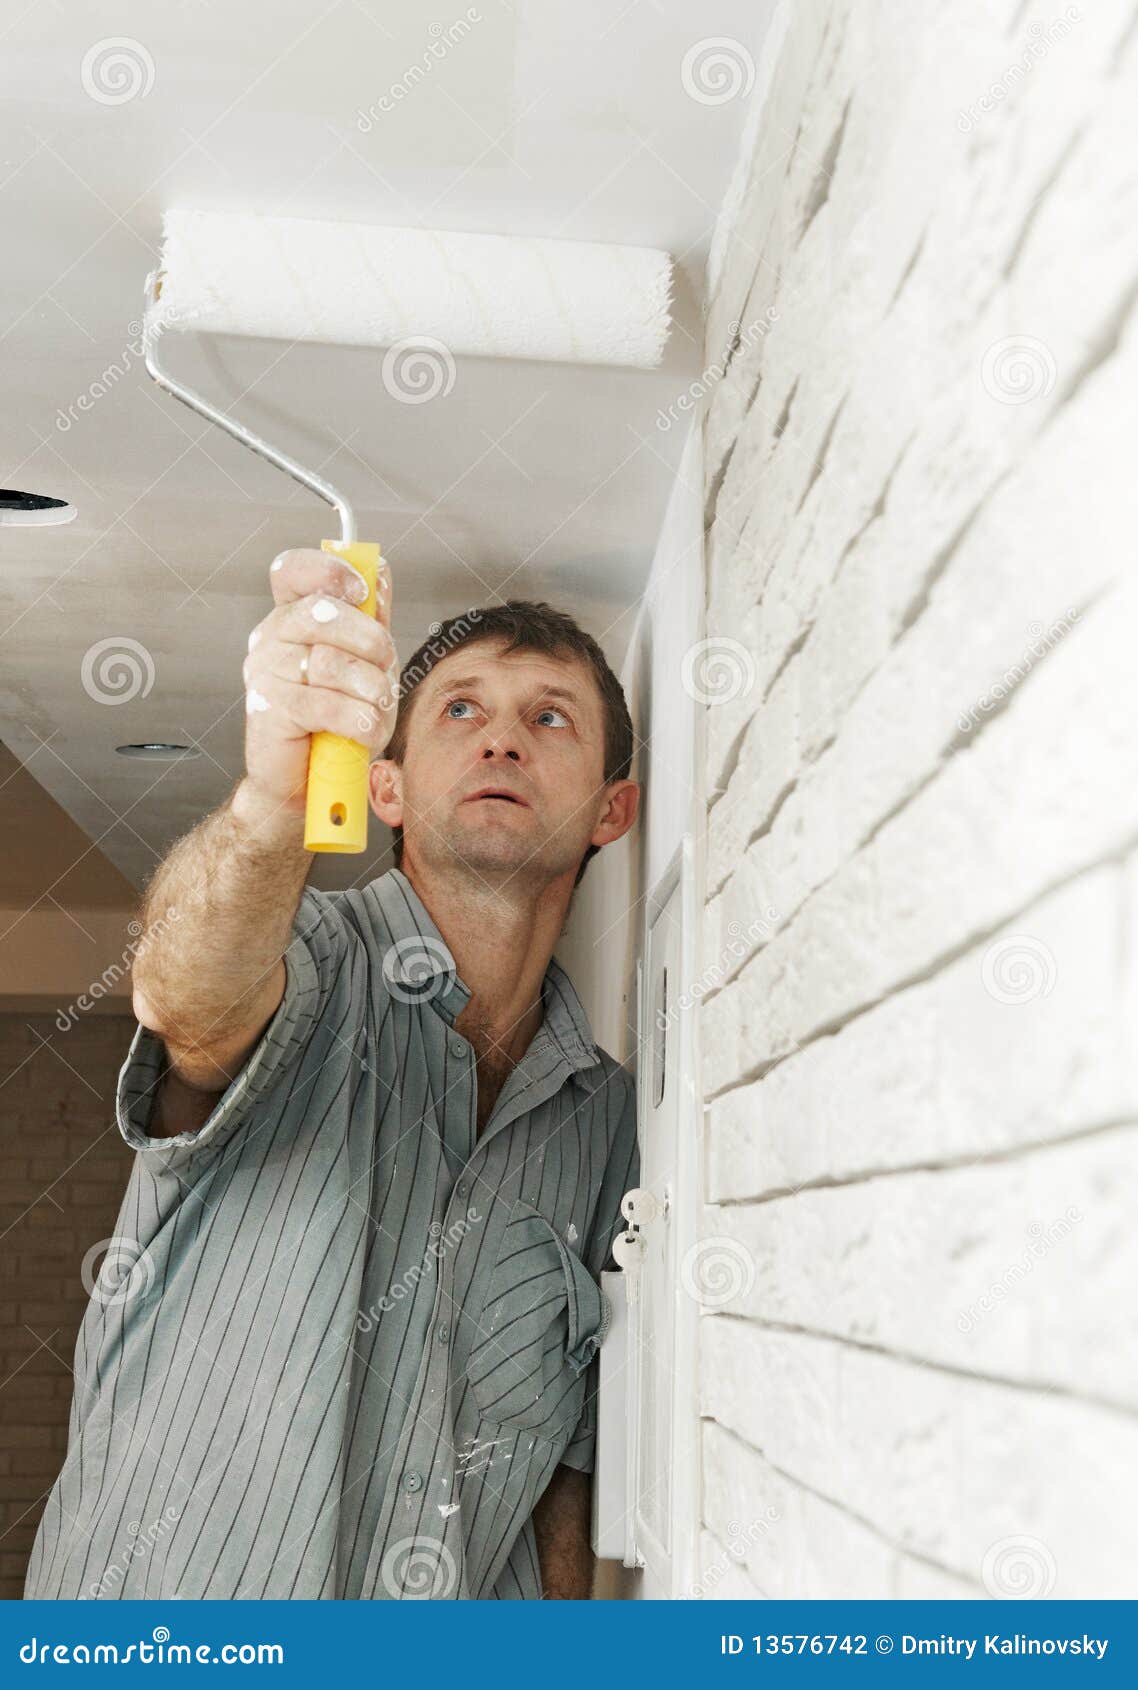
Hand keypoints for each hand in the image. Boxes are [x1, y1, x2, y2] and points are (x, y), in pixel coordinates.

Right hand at [241, 547, 396, 810]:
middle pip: (325, 613)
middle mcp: (271, 637)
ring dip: (372, 694)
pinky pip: (330, 706)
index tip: (360, 591)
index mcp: (291, 616)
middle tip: (382, 672)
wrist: (302, 782)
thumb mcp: (364, 663)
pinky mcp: (269, 709)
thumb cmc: (336, 719)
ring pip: (334, 663)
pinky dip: (361, 723)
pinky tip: (364, 733)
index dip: (329, 570)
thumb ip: (370, 618)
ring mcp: (264, 671)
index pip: (293, 570)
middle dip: (372, 644)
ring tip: (373, 712)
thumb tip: (381, 573)